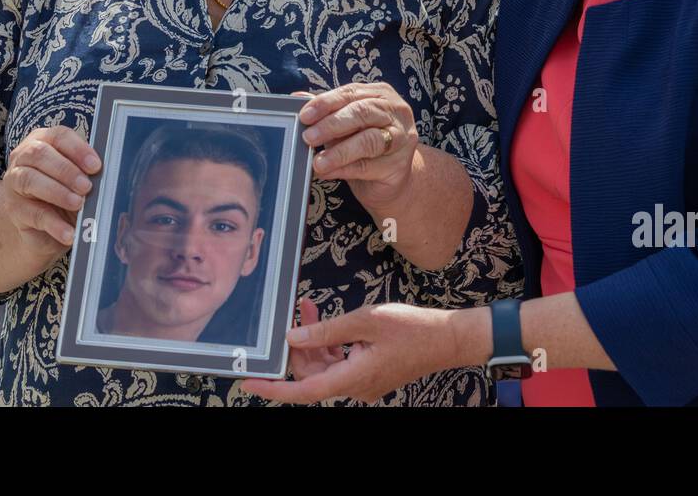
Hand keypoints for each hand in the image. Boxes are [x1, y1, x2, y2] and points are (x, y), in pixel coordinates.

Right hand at [2, 125, 100, 252]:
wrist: (47, 228)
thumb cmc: (68, 193)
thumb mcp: (80, 180)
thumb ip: (89, 171)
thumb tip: (108, 173)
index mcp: (44, 141)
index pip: (58, 136)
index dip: (77, 149)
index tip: (95, 166)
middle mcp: (24, 157)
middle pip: (40, 154)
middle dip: (66, 170)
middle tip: (87, 187)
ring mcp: (14, 183)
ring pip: (30, 180)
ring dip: (57, 192)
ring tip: (78, 204)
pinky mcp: (13, 209)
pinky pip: (32, 213)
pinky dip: (54, 224)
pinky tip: (69, 232)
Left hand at [241, 302, 461, 403]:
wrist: (446, 339)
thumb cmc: (412, 328)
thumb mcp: (365, 320)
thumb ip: (326, 330)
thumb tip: (294, 338)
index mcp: (353, 378)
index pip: (304, 391)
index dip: (274, 388)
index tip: (250, 381)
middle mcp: (356, 387)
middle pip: (313, 374)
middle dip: (299, 345)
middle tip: (297, 311)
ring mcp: (364, 382)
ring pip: (327, 366)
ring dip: (316, 340)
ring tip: (310, 307)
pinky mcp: (370, 374)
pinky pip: (341, 363)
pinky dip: (331, 343)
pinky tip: (329, 320)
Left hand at [297, 84, 418, 209]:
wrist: (392, 178)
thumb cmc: (366, 144)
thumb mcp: (346, 125)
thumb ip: (327, 111)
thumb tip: (298, 97)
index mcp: (381, 94)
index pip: (351, 93)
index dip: (326, 103)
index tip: (305, 115)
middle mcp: (396, 112)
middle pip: (363, 113)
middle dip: (332, 124)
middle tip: (309, 137)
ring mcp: (401, 139)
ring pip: (369, 141)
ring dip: (339, 151)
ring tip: (318, 161)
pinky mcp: (398, 165)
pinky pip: (368, 166)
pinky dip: (343, 169)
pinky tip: (327, 172)